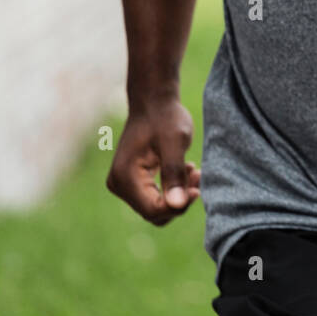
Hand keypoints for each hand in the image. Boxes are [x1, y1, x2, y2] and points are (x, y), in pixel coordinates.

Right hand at [106, 98, 200, 224]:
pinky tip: (185, 170)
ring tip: (194, 171)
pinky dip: (172, 190)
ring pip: (155, 208)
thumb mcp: (174, 142)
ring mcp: (123, 185)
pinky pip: (154, 198)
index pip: (153, 210)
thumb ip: (174, 173)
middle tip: (197, 177)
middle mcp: (118, 184)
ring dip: (178, 195)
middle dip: (179, 201)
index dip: (178, 206)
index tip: (198, 188)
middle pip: (153, 213)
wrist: (154, 102)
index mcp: (125, 176)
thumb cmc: (165, 117)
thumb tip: (177, 205)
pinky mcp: (132, 182)